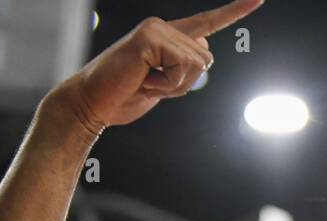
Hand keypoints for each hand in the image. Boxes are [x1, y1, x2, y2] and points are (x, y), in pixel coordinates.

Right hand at [49, 0, 263, 133]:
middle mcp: (163, 26)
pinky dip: (167, 84)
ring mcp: (156, 28)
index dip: (234, 11)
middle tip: (152, 85)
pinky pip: (182, 66)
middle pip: (206, 59)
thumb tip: (205, 50)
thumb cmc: (124, 97)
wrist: (92, 104)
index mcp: (168, 37)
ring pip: (197, 64)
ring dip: (175, 85)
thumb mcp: (164, 84)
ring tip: (144, 82)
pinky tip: (143, 79)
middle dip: (186, 84)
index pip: (208, 22)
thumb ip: (184, 67)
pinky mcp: (150, 37)